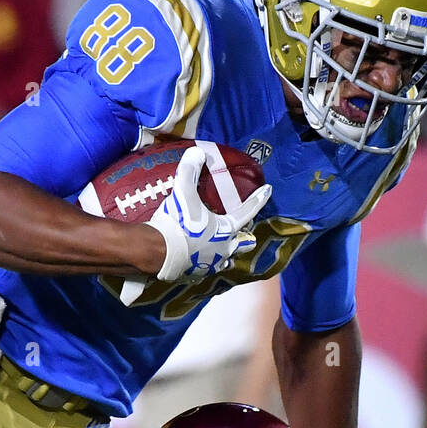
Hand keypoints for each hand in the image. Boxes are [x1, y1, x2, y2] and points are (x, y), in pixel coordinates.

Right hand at [145, 145, 271, 284]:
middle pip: (243, 243)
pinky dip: (206, 263)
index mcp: (226, 229)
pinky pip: (206, 269)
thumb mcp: (183, 192)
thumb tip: (196, 152)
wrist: (158, 252)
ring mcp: (210, 265)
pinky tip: (200, 260)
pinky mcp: (196, 275)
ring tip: (223, 248)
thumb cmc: (177, 222)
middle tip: (245, 232)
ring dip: (226, 253)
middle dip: (245, 237)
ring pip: (226, 260)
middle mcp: (224, 249)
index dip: (258, 198)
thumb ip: (190, 170)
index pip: (248, 211)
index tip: (268, 190)